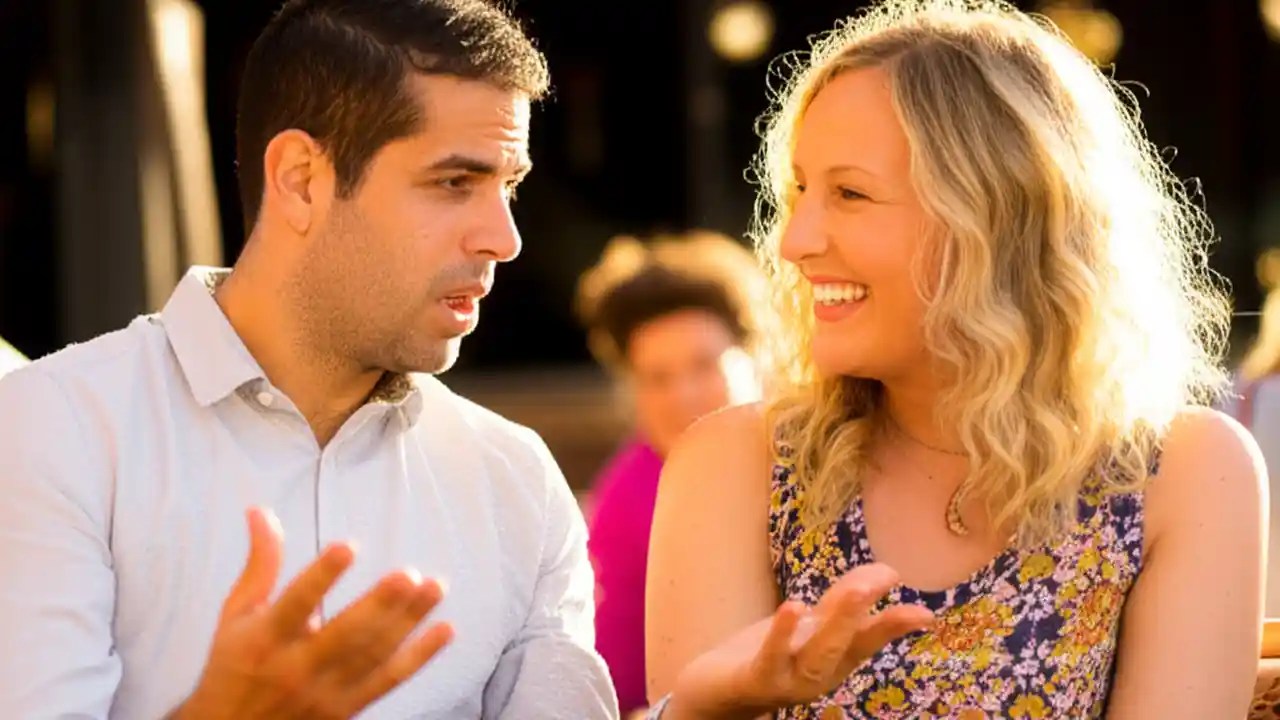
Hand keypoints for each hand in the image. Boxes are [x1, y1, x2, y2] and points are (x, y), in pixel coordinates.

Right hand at [174, 508, 453, 719]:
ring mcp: (325, 690)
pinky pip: (390, 680)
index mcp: (266, 638)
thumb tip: (260, 511)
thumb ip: (260, 564)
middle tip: (408, 575)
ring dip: (408, 621)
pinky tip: (445, 629)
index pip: (296, 604)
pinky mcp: (348, 708)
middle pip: (345, 635)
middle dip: (379, 605)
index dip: (322, 576)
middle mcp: (297, 666)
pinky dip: (420, 656)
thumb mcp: (237, 614)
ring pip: (374, 654)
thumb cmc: (234, 665)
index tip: (347, 547)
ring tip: (434, 587)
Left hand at [669, 563, 931, 719]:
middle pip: (847, 645)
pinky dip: (784, 633)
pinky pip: (771, 656)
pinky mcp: (757, 677)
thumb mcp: (811, 625)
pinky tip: (794, 606)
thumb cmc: (771, 654)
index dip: (895, 624)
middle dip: (867, 613)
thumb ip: (843, 601)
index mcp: (835, 660)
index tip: (927, 613)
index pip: (869, 640)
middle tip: (888, 578)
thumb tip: (887, 571)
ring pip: (819, 653)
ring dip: (838, 623)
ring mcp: (789, 679)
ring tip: (855, 591)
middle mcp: (819, 674)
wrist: (718, 689)